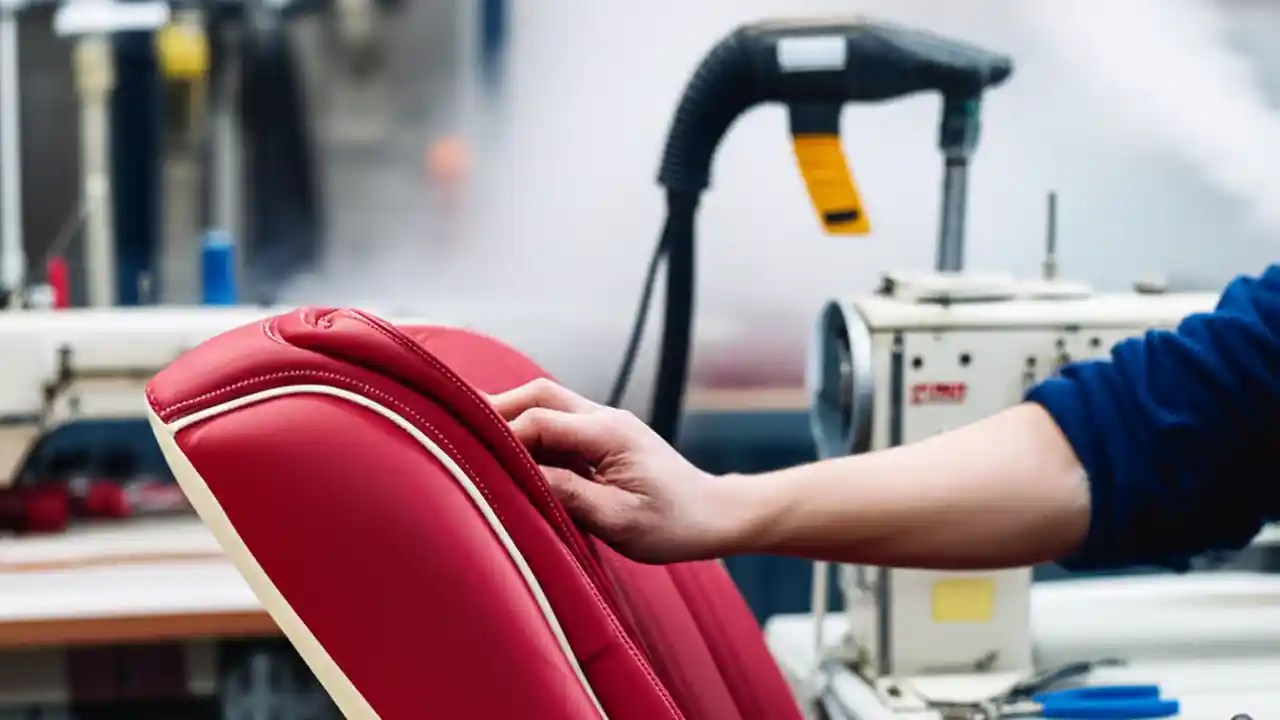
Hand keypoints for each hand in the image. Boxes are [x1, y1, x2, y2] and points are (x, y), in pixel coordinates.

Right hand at [488, 378, 745, 562]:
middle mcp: (604, 419)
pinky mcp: (601, 437)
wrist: (713, 514)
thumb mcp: (620, 521)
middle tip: (455, 426)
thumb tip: (523, 479)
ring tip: (472, 436)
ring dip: (510, 416)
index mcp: (609, 434)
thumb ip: (570, 497)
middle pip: (538, 395)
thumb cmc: (673, 524)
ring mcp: (603, 424)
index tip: (468, 452)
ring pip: (545, 403)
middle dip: (496, 408)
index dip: (501, 434)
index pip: (540, 420)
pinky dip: (527, 431)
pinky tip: (506, 451)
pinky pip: (555, 423)